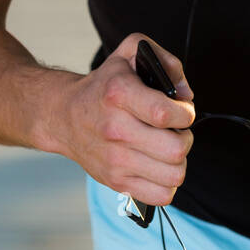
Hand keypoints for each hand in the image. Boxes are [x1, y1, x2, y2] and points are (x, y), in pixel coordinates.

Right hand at [56, 32, 194, 204]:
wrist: (64, 115)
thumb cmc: (103, 85)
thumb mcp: (130, 54)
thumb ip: (166, 62)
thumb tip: (186, 96)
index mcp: (119, 93)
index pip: (166, 114)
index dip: (185, 113)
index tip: (181, 111)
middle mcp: (115, 129)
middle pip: (175, 149)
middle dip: (185, 138)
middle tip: (175, 131)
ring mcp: (114, 159)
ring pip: (173, 175)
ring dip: (178, 161)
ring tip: (167, 148)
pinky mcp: (115, 181)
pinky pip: (161, 195)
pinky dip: (167, 183)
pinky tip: (159, 166)